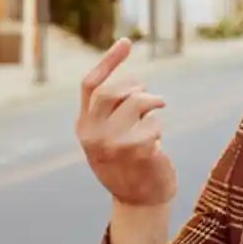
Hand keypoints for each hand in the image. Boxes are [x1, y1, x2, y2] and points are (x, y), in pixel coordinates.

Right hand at [75, 38, 176, 206]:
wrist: (139, 201)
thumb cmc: (127, 162)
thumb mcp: (109, 136)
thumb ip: (110, 112)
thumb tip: (132, 80)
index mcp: (83, 127)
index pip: (91, 85)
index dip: (109, 61)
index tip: (128, 42)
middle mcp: (93, 134)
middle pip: (114, 90)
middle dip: (136, 87)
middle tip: (150, 97)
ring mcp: (113, 143)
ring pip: (137, 102)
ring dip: (152, 104)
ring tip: (155, 114)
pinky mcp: (137, 151)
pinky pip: (154, 122)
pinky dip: (158, 126)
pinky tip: (157, 141)